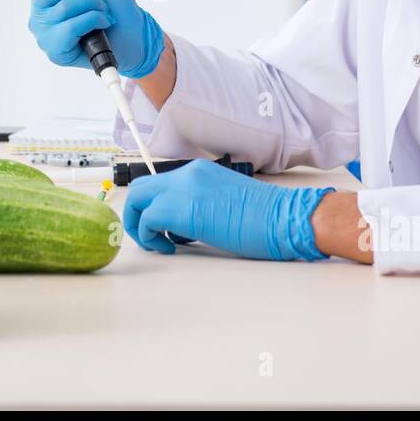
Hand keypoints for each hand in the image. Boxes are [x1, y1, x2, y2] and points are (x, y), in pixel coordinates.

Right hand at [28, 0, 163, 77]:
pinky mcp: (56, 51)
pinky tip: (102, 25)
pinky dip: (94, 20)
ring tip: (104, 12)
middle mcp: (40, 16)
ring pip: (64, 8)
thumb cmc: (115, 6)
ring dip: (93, 5)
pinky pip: (71, 27)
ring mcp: (46, 34)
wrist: (135, 33)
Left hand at [123, 159, 332, 260]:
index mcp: (197, 171)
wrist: (283, 218)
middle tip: (151, 236)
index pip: (158, 182)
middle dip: (137, 214)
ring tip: (161, 244)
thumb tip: (181, 224)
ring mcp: (182, 188)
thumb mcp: (225, 202)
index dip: (152, 206)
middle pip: (140, 188)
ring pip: (136, 200)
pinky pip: (145, 220)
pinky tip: (169, 249)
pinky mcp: (180, 209)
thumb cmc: (265, 218)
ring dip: (140, 225)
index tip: (159, 227)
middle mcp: (186, 174)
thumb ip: (200, 204)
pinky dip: (149, 237)